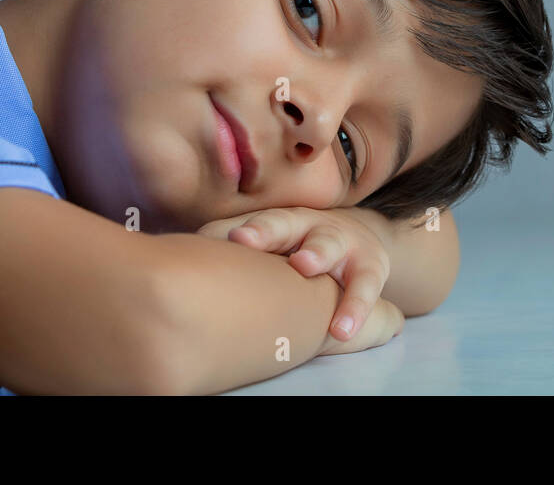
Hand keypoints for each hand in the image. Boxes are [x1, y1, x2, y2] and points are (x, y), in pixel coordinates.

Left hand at [196, 207, 396, 346]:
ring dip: (318, 258)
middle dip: (276, 234)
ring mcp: (344, 245)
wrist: (356, 241)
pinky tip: (341, 331)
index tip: (234, 240)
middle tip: (269, 249)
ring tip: (305, 269)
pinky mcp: (370, 269)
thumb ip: (230, 246)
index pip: (265, 222)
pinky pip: (364, 289)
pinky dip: (354, 309)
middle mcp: (312, 227)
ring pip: (330, 247)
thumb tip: (183, 254)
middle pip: (293, 226)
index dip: (252, 231)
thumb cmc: (297, 247)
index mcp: (284, 222)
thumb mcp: (271, 242)